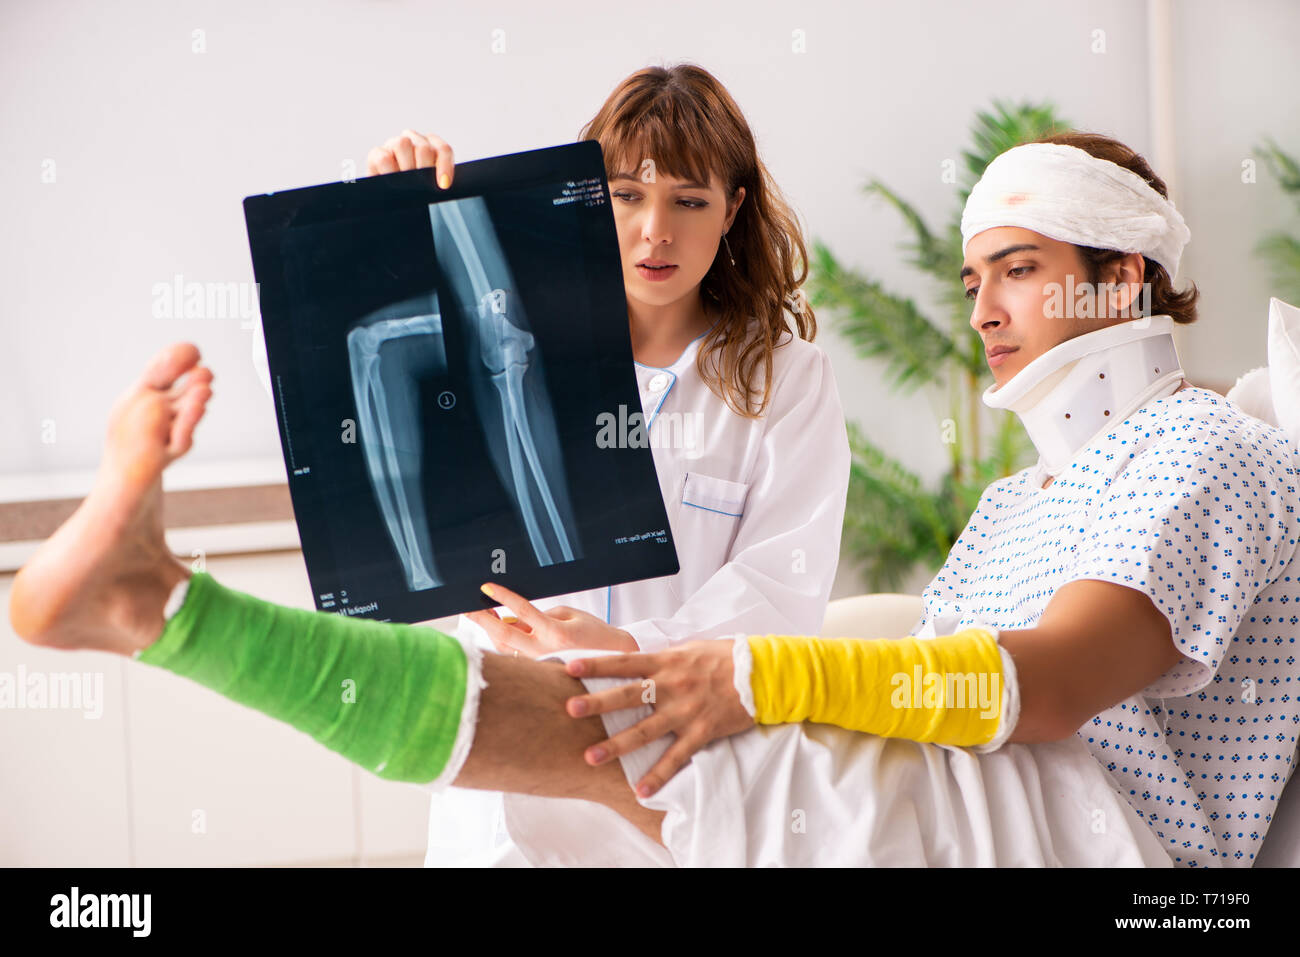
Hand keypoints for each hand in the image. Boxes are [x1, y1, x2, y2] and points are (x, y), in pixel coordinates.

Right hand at [366, 129, 455, 188]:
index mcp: (430, 147)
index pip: (442, 149)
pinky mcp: (376, 154)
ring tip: (406, 185)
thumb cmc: (412, 196)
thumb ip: (436, 181)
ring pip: (402, 143)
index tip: (444, 185)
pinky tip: (391, 181)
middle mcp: (412, 142)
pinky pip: (384, 156)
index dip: (445, 165)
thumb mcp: (428, 189)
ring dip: (406, 166)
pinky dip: (389, 171)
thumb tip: (442, 184)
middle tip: (421, 187)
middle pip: (423, 147)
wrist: (388, 204)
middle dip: (424, 169)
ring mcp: (393, 145)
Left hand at [465, 582, 638, 658]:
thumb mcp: (569, 614)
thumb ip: (538, 615)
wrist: (610, 661)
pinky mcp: (537, 672)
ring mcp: (539, 665)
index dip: (503, 597)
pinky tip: (496, 630)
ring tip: (480, 614)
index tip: (486, 587)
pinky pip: (512, 658)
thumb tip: (511, 617)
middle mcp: (545, 652)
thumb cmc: (593, 634)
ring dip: (489, 631)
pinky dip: (500, 643)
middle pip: (505, 635)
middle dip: (483, 619)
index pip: (523, 611)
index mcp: (556, 634)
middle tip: (467, 606)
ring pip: (504, 649)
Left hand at [562, 640, 754, 797]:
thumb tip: (638, 662)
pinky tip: (641, 790)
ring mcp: (686, 711)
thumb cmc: (725, 658)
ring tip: (591, 756)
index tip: (571, 667)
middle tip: (569, 709)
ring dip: (617, 745)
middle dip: (598, 703)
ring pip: (646, 730)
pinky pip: (677, 757)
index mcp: (668, 661)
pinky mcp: (702, 732)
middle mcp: (673, 686)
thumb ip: (663, 659)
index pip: (625, 662)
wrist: (763, 673)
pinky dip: (659, 775)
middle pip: (629, 695)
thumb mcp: (690, 650)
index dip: (597, 664)